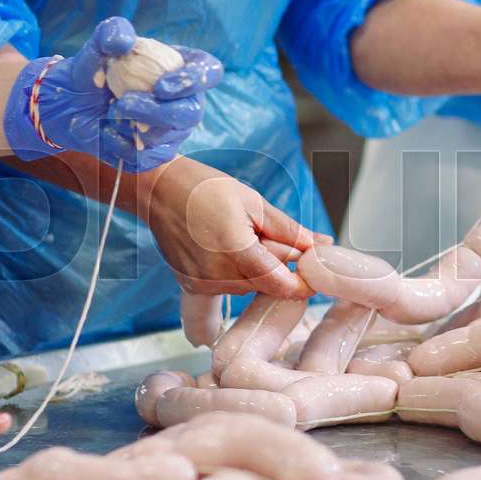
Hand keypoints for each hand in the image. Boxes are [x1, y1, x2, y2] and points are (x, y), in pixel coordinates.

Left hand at [4, 18, 221, 171]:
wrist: (73, 103)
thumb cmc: (94, 70)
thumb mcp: (97, 46)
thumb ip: (110, 33)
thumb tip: (124, 41)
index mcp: (182, 68)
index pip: (209, 72)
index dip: (194, 81)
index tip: (160, 86)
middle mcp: (186, 101)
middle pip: (191, 112)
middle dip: (158, 112)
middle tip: (123, 103)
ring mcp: (173, 130)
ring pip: (168, 137)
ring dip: (133, 126)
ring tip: (109, 112)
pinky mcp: (155, 153)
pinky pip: (148, 158)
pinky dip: (122, 145)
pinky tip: (105, 131)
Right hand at [146, 158, 328, 298]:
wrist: (158, 190)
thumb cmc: (204, 189)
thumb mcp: (254, 202)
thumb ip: (290, 230)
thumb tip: (322, 246)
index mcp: (235, 251)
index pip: (281, 285)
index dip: (303, 283)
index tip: (313, 271)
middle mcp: (216, 275)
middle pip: (267, 285)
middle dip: (279, 267)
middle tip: (270, 236)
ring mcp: (202, 285)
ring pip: (249, 288)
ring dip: (257, 270)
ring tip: (242, 237)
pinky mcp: (192, 287)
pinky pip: (226, 290)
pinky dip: (237, 275)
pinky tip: (226, 252)